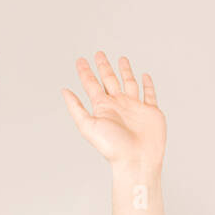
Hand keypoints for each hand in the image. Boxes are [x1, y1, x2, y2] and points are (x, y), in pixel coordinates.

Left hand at [61, 51, 166, 173]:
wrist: (137, 160)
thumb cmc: (113, 148)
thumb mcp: (88, 126)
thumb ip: (76, 108)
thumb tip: (64, 91)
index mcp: (103, 108)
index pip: (92, 85)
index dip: (85, 72)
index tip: (80, 60)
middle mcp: (118, 105)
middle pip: (109, 80)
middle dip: (104, 67)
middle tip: (98, 54)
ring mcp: (134, 107)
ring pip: (129, 83)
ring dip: (125, 71)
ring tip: (121, 59)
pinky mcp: (150, 112)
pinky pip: (149, 94)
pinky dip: (148, 85)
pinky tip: (144, 77)